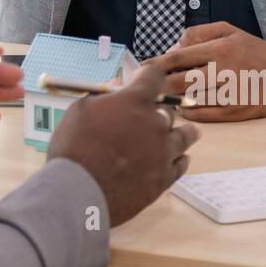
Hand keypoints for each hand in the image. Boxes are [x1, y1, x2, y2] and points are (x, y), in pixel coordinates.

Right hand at [47, 62, 199, 226]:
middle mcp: (156, 124)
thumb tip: (117, 89)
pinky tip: (180, 158)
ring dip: (184, 132)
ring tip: (191, 132)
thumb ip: (102, 97)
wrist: (78, 191)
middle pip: (169, 110)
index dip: (148, 75)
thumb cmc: (73, 147)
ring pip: (184, 137)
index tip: (144, 78)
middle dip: (160, 109)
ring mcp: (163, 152)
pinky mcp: (164, 179)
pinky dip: (180, 159)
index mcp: (135, 101)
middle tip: (154, 115)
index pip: (153, 77)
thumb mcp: (80, 111)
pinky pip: (181, 165)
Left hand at [150, 22, 265, 120]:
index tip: (140, 70)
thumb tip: (173, 47)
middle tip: (144, 89)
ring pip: (192, 100)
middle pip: (181, 82)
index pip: (179, 57)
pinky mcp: (238, 111)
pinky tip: (183, 108)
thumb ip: (198, 34)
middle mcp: (226, 71)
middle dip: (159, 86)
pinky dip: (190, 112)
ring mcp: (233, 94)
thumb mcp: (228, 31)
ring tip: (160, 99)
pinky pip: (206, 115)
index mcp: (221, 48)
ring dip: (173, 100)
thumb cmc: (253, 49)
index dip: (156, 65)